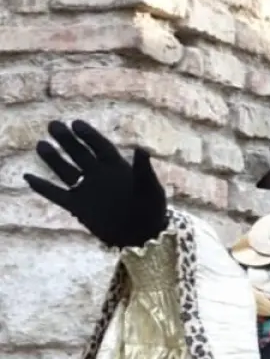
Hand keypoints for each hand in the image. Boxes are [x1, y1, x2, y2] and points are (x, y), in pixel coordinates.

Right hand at [25, 120, 169, 248]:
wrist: (142, 235)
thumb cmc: (151, 209)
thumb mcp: (149, 187)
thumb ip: (143, 169)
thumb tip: (143, 148)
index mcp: (116, 167)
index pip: (100, 147)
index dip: (89, 135)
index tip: (76, 123)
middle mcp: (99, 175)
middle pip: (80, 154)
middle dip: (67, 140)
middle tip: (53, 124)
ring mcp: (87, 190)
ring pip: (66, 171)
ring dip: (53, 159)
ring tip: (41, 144)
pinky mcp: (78, 207)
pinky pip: (57, 195)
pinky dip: (43, 188)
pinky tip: (28, 177)